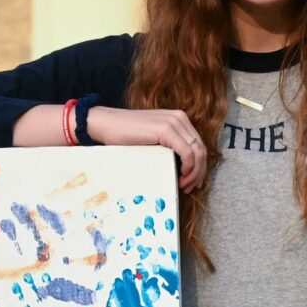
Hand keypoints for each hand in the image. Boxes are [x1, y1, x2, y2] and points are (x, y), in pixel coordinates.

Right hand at [85, 106, 205, 191]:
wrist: (105, 124)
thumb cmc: (126, 136)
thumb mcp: (155, 141)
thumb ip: (170, 147)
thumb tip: (184, 169)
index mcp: (179, 120)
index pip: (199, 146)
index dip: (201, 167)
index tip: (194, 183)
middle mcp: (180, 118)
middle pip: (201, 150)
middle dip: (199, 173)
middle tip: (190, 188)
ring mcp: (174, 122)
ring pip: (197, 153)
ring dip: (194, 173)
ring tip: (184, 186)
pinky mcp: (166, 129)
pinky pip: (187, 152)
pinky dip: (188, 167)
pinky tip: (180, 176)